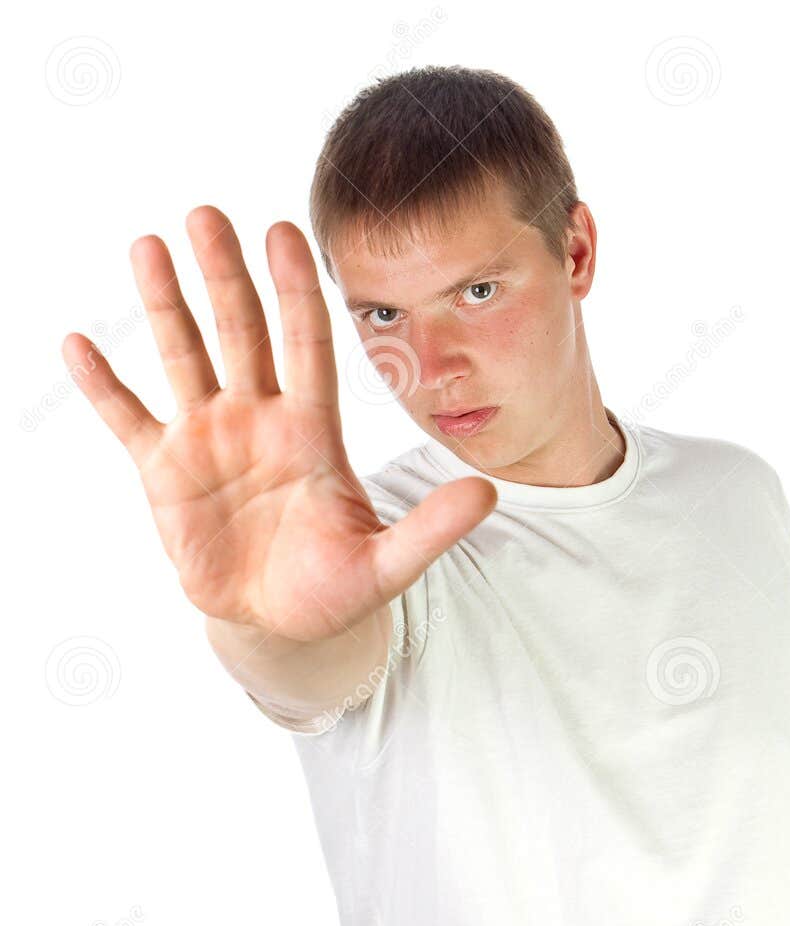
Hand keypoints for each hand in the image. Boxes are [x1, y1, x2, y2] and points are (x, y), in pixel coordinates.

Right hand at [61, 205, 495, 641]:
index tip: (286, 232)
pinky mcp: (165, 470)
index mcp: (311, 430)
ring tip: (148, 245)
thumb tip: (489, 494)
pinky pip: (129, 417)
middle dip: (224, 274)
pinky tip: (78, 343)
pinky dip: (103, 385)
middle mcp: (258, 418)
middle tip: (207, 213)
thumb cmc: (335, 589)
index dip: (296, 290)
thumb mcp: (387, 565)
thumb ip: (431, 528)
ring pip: (184, 355)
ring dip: (166, 303)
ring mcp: (209, 438)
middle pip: (241, 331)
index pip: (306, 343)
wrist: (282, 626)